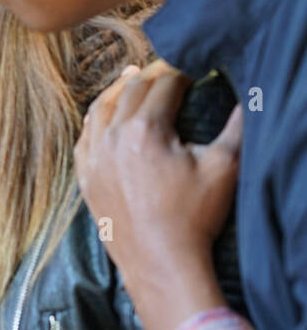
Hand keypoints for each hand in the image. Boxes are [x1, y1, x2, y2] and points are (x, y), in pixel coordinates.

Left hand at [75, 60, 242, 329]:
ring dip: (118, 91)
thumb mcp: (224, 167)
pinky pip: (84, 137)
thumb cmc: (193, 216)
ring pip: (100, 109)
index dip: (180, 71)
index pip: (163, 84)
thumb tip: (245, 96)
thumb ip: (235, 126)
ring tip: (130, 79)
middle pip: (130, 91)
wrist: (159, 262)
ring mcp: (93, 158)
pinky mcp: (85, 177)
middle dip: (151, 76)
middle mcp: (112, 138)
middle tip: (167, 70)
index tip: (193, 68)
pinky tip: (103, 117)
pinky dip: (95, 120)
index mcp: (145, 129)